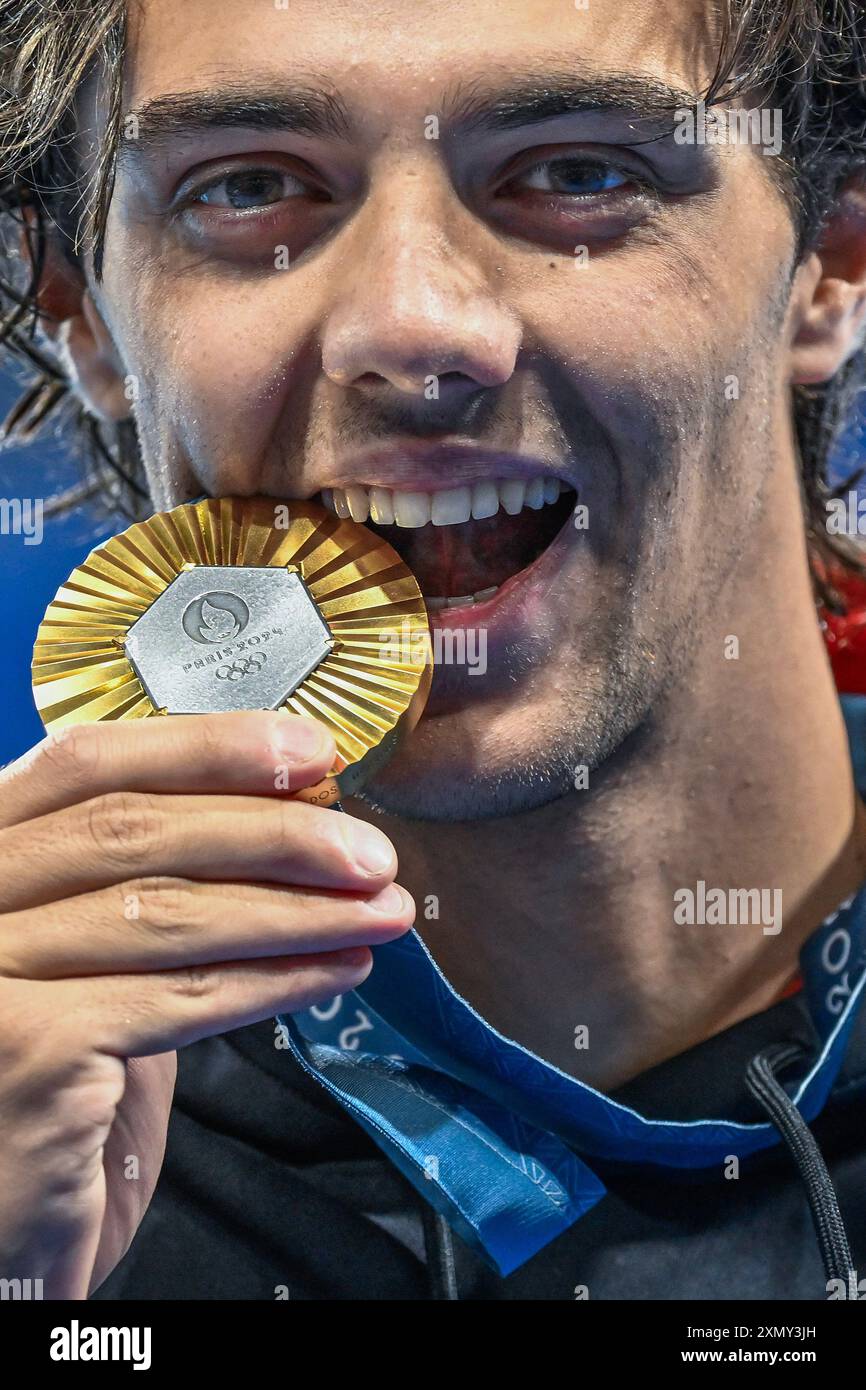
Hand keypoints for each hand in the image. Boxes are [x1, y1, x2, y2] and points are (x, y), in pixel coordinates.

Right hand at [0, 710, 411, 1297]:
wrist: (0, 1238)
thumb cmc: (52, 1091)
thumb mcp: (90, 961)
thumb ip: (149, 885)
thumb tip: (290, 820)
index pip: (85, 764)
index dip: (206, 747)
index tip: (310, 751)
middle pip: (131, 830)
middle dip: (273, 833)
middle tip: (370, 852)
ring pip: (166, 911)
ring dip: (295, 908)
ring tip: (379, 909)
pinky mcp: (23, 1048)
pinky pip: (181, 997)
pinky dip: (275, 979)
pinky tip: (337, 969)